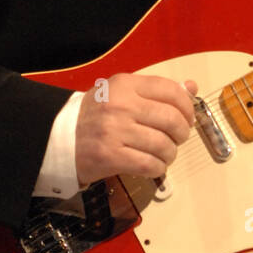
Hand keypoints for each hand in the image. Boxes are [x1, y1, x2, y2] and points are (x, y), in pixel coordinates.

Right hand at [75, 73, 196, 187]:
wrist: (60, 138)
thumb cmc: (97, 115)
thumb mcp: (122, 93)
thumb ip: (156, 90)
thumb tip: (192, 87)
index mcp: (125, 84)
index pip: (170, 91)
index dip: (187, 107)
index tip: (188, 118)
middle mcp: (120, 105)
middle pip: (171, 119)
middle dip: (182, 133)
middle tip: (177, 139)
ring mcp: (114, 131)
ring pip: (163, 145)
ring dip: (170, 153)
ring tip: (164, 154)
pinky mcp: (110, 156)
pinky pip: (150, 164)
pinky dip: (158, 168)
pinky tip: (154, 166)